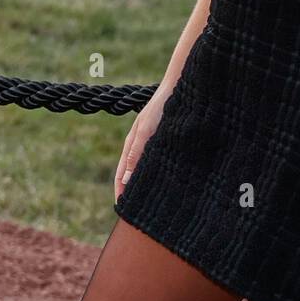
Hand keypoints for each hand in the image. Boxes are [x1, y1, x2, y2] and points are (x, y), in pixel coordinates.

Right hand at [114, 81, 170, 200]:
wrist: (178, 87)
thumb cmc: (160, 108)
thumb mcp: (146, 132)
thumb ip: (136, 154)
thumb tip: (127, 181)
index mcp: (131, 146)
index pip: (121, 176)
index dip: (121, 193)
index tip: (123, 211)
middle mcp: (140, 146)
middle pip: (132, 175)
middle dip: (133, 193)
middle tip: (138, 213)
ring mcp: (153, 143)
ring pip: (146, 170)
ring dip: (147, 184)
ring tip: (153, 202)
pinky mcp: (166, 141)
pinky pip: (159, 162)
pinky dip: (159, 174)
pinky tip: (169, 182)